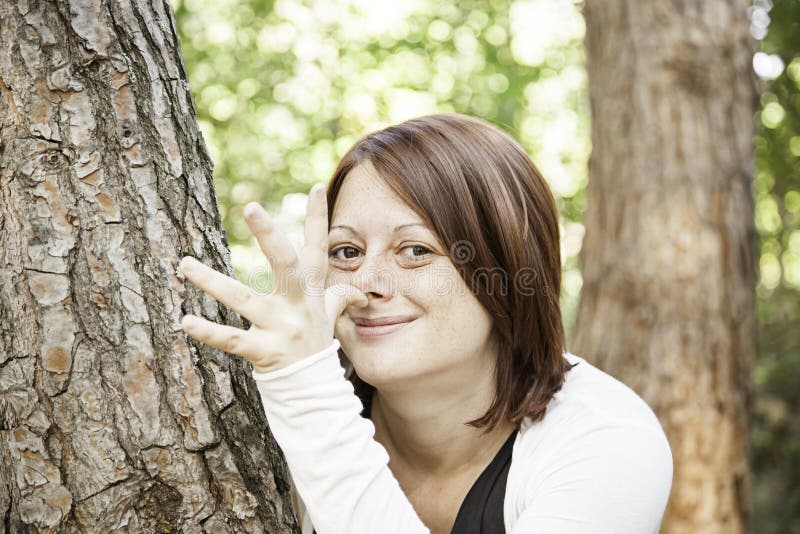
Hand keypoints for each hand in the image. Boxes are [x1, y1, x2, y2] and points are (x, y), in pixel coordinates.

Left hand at [178, 184, 367, 372]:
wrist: (313, 388)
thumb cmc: (316, 345)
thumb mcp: (330, 317)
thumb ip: (340, 299)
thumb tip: (360, 294)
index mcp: (311, 291)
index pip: (318, 249)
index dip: (318, 218)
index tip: (317, 187)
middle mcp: (296, 305)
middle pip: (284, 263)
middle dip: (269, 235)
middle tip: (251, 206)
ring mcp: (279, 327)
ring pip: (243, 299)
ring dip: (212, 282)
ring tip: (184, 264)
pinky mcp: (262, 350)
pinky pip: (231, 340)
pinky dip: (208, 332)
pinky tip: (185, 322)